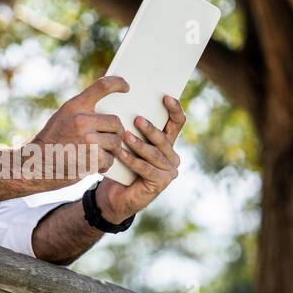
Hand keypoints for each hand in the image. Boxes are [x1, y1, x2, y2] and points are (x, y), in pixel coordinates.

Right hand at [26, 75, 128, 185]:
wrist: (35, 165)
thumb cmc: (51, 141)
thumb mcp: (62, 117)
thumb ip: (83, 112)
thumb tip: (109, 113)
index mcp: (74, 106)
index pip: (102, 86)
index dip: (118, 83)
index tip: (126, 87)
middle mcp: (81, 120)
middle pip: (116, 122)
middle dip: (116, 132)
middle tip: (111, 139)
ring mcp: (87, 140)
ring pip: (116, 142)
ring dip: (112, 150)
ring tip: (99, 153)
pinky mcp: (91, 159)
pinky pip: (110, 159)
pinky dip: (105, 164)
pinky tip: (94, 165)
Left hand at [95, 95, 184, 223]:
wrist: (115, 195)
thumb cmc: (121, 165)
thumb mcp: (128, 143)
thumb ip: (134, 128)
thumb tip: (127, 104)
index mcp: (167, 142)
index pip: (177, 122)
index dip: (174, 109)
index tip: (166, 97)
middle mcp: (172, 156)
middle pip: (164, 138)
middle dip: (151, 129)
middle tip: (137, 119)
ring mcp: (169, 171)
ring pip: (155, 154)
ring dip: (139, 145)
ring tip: (125, 136)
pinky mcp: (161, 183)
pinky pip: (146, 169)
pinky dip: (132, 161)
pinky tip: (121, 154)